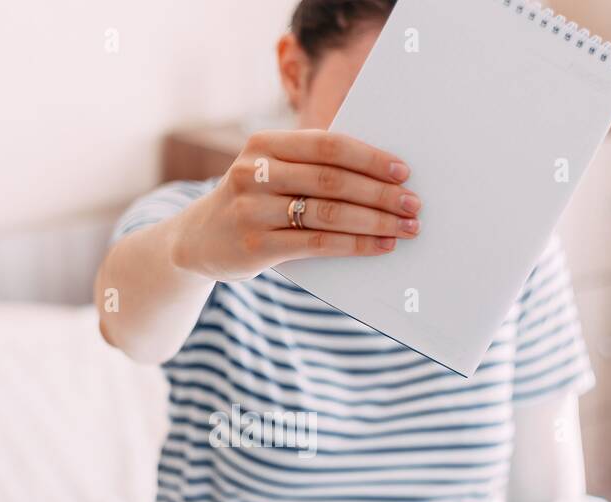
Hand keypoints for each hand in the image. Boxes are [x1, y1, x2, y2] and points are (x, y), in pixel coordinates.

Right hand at [170, 129, 422, 281]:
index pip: (328, 145)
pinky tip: (380, 245)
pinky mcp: (256, 247)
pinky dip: (355, 245)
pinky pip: (317, 244)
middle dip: (380, 193)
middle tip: (413, 203)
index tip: (403, 170)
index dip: (370, 158)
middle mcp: (254, 172)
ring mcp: (252, 210)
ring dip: (375, 221)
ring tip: (406, 227)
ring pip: (329, 213)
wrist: (197, 241)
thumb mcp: (272, 174)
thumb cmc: (252, 202)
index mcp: (263, 144)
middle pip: (332, 179)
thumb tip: (383, 177)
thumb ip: (312, 169)